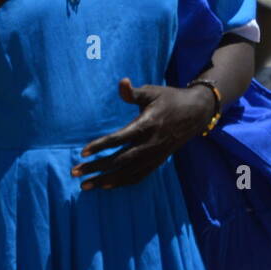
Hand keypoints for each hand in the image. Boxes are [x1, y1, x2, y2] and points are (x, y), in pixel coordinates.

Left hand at [73, 78, 215, 188]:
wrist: (195, 114)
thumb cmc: (169, 99)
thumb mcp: (152, 92)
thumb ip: (134, 92)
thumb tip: (122, 83)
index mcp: (147, 125)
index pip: (120, 138)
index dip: (101, 146)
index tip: (82, 152)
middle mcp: (151, 143)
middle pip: (119, 160)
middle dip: (96, 167)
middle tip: (75, 172)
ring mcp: (155, 155)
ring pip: (127, 173)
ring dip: (105, 180)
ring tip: (85, 186)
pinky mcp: (158, 161)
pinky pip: (138, 176)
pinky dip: (121, 183)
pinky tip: (105, 186)